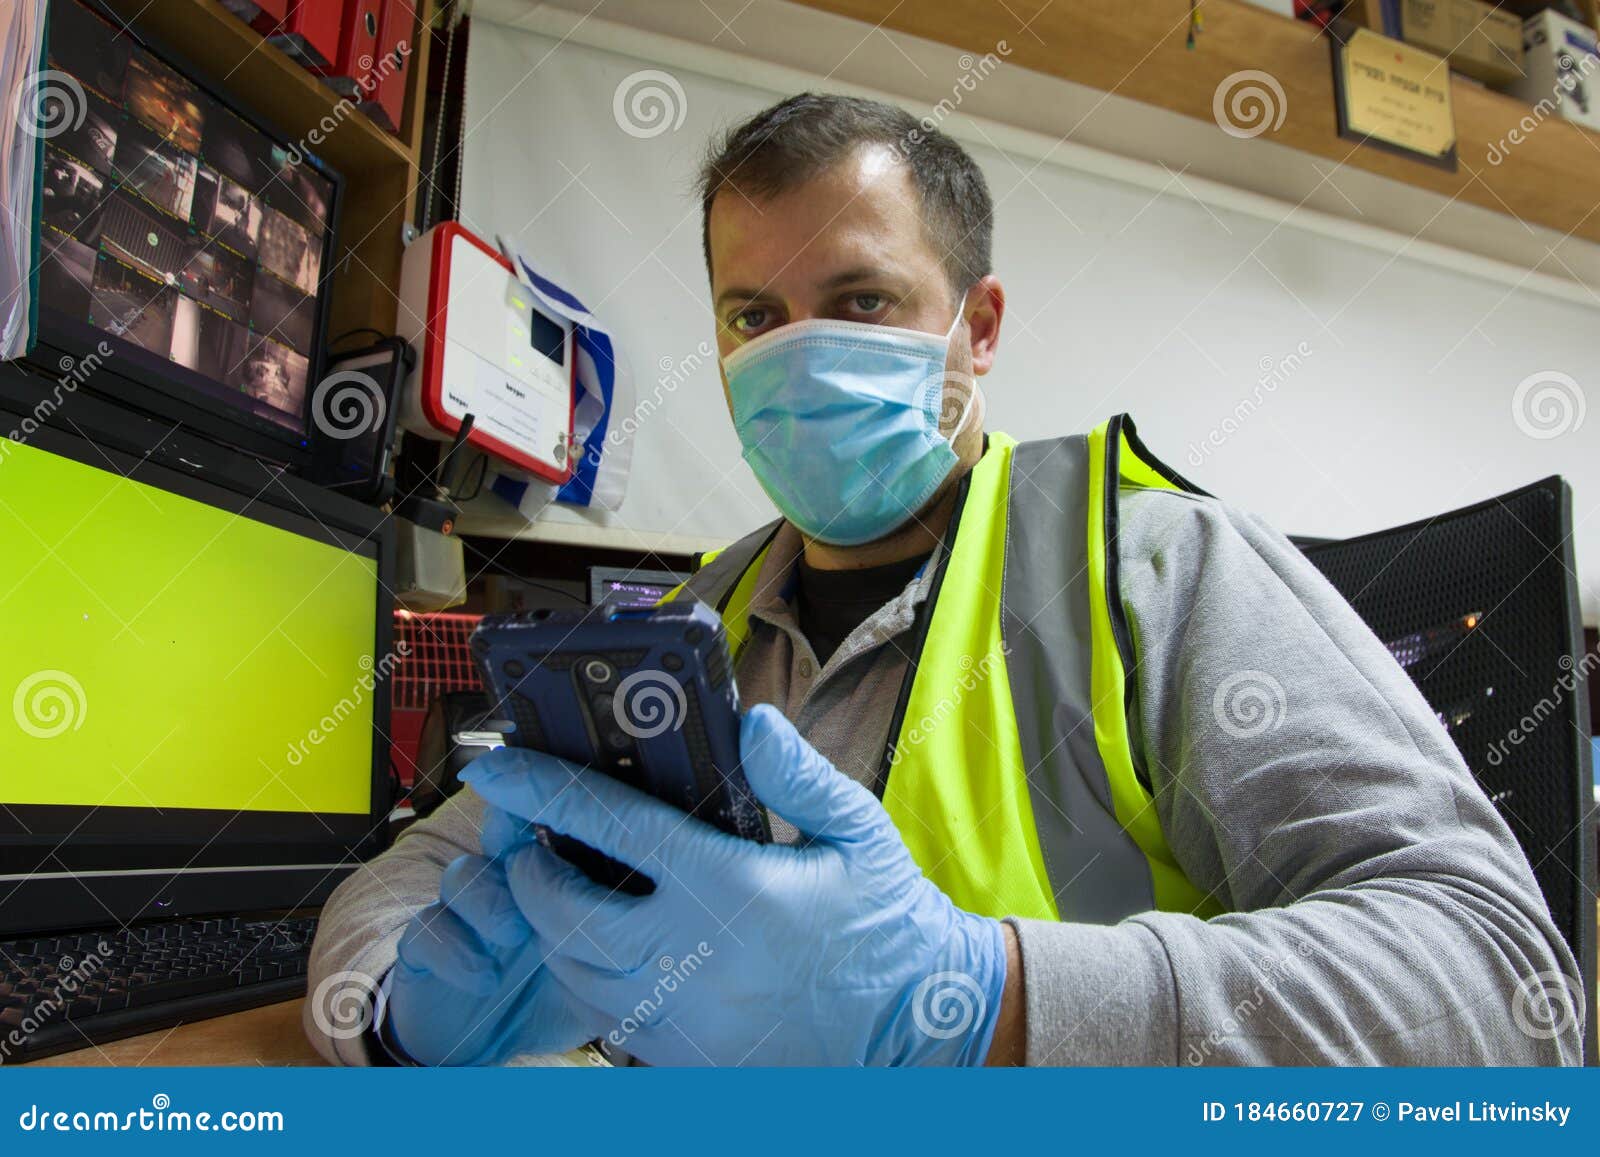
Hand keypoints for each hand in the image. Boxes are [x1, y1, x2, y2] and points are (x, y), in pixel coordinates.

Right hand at [385, 806, 608, 1064]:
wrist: (486, 1046)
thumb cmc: (553, 994)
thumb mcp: (602, 965)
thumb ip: (626, 933)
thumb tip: (681, 910)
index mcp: (553, 873)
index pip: (551, 815)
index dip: (551, 792)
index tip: (559, 788)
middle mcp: (507, 881)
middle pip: (502, 829)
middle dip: (512, 830)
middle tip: (528, 848)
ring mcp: (465, 913)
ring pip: (464, 876)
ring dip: (489, 898)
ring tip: (514, 932)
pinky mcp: (427, 951)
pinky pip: (428, 932)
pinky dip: (455, 951)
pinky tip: (484, 976)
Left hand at [461, 704, 1005, 1065]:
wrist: (920, 1029)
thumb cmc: (888, 921)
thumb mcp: (858, 831)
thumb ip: (796, 773)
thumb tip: (750, 720)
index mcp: (730, 890)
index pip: (609, 828)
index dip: (544, 791)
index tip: (498, 767)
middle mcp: (693, 958)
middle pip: (563, 913)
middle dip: (528, 873)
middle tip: (529, 843)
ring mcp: (684, 1020)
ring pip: (574, 973)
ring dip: (551, 928)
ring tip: (558, 891)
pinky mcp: (688, 1061)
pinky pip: (607, 1020)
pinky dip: (591, 979)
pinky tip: (610, 949)